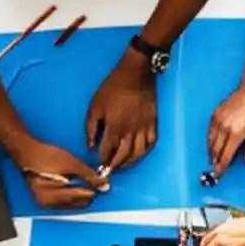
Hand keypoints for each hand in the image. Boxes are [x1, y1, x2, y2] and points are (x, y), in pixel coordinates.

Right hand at [13, 139, 108, 209]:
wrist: (27, 151)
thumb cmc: (44, 156)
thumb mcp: (71, 163)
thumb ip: (89, 176)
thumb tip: (103, 184)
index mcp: (53, 197)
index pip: (82, 198)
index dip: (94, 190)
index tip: (102, 183)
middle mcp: (48, 204)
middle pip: (78, 204)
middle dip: (88, 193)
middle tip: (95, 181)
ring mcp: (46, 203)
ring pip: (72, 204)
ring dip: (81, 194)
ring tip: (85, 181)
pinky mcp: (45, 199)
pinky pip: (65, 201)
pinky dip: (72, 194)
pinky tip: (75, 184)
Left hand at [86, 56, 157, 170]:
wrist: (136, 73)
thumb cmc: (113, 87)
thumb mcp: (95, 105)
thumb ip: (91, 128)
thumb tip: (90, 146)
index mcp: (115, 128)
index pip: (107, 151)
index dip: (102, 161)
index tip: (98, 167)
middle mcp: (131, 132)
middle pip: (123, 156)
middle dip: (115, 167)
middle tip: (109, 172)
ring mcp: (144, 129)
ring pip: (138, 154)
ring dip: (130, 163)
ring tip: (122, 167)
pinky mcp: (154, 123)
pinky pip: (151, 144)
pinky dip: (145, 152)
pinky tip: (139, 154)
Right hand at [207, 87, 244, 176]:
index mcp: (236, 134)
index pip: (225, 156)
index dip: (221, 167)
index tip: (219, 174)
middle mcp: (224, 128)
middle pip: (215, 150)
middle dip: (214, 161)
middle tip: (215, 169)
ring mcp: (218, 121)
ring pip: (210, 142)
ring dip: (210, 152)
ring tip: (212, 159)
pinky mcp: (215, 114)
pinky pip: (209, 131)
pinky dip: (209, 140)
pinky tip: (211, 144)